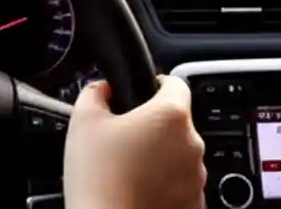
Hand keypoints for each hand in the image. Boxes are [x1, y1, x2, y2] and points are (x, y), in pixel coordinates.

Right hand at [64, 75, 206, 208]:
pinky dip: (165, 185)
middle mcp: (192, 144)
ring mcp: (196, 177)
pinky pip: (181, 185)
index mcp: (170, 115)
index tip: (143, 93)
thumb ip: (96, 92)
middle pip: (177, 122)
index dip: (156, 85)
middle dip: (154, 127)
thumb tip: (104, 88)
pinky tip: (140, 191)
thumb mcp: (83, 122)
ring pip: (180, 155)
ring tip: (129, 170)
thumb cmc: (97, 178)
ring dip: (161, 157)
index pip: (175, 83)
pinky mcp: (195, 203)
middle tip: (124, 140)